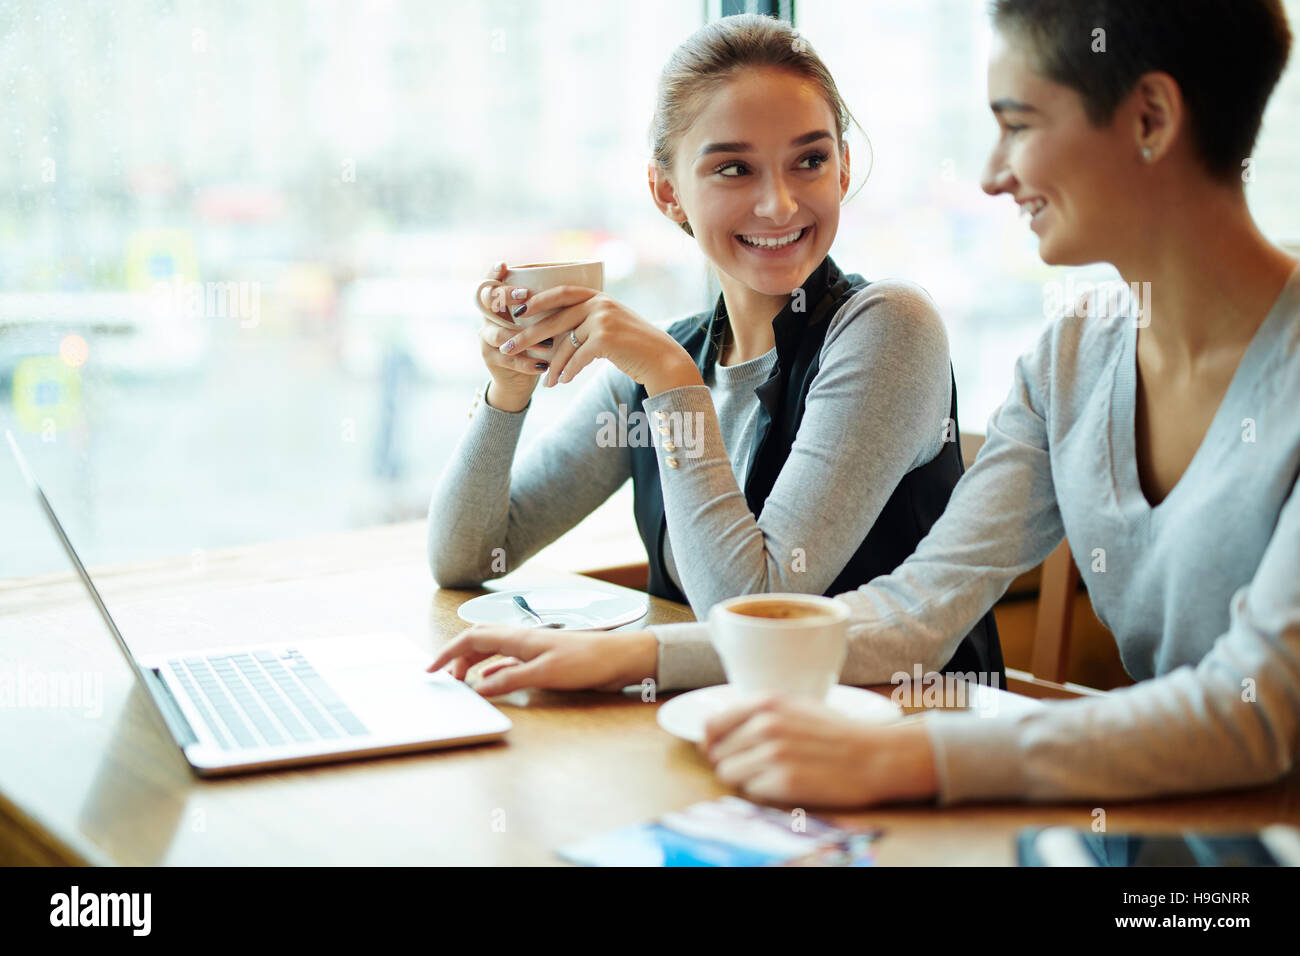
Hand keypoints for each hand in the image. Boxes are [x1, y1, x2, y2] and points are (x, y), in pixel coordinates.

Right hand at [428, 625, 658, 694]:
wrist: (621, 659)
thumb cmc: (587, 661)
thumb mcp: (544, 674)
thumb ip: (508, 681)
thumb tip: (477, 688)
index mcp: (518, 638)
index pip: (472, 639)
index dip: (448, 652)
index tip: (431, 669)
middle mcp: (522, 639)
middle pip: (479, 642)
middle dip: (457, 657)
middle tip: (445, 678)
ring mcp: (533, 649)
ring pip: (493, 652)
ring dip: (474, 663)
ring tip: (462, 681)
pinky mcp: (544, 659)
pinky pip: (508, 662)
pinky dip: (492, 671)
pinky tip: (490, 681)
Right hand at [475, 262, 550, 410]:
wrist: (519, 379)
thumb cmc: (535, 344)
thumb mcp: (539, 323)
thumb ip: (546, 308)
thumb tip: (575, 287)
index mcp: (500, 305)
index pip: (491, 283)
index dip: (494, 274)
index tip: (504, 265)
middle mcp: (488, 318)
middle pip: (487, 301)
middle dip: (505, 296)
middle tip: (524, 295)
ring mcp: (486, 338)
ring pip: (498, 334)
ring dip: (524, 337)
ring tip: (548, 344)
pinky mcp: (491, 358)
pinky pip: (508, 358)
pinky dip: (528, 363)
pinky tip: (544, 365)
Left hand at [497, 285, 702, 394]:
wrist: (662, 359)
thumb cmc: (633, 347)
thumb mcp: (610, 325)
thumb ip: (586, 320)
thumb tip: (553, 330)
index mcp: (598, 295)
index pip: (560, 292)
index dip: (536, 300)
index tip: (516, 312)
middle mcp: (599, 303)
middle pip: (554, 319)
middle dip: (528, 335)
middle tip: (507, 346)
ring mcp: (603, 319)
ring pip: (566, 343)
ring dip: (552, 365)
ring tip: (545, 381)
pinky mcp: (606, 339)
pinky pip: (577, 357)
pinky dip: (568, 371)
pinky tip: (561, 382)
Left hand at [702, 695, 939, 807]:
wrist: (875, 756)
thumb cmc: (836, 733)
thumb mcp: (796, 707)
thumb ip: (759, 714)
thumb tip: (721, 731)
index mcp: (766, 702)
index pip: (712, 725)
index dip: (713, 744)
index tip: (722, 753)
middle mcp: (765, 724)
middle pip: (718, 755)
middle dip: (734, 763)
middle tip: (761, 767)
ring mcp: (773, 753)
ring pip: (729, 776)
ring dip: (747, 781)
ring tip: (775, 776)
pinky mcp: (784, 782)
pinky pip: (751, 793)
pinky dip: (765, 794)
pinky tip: (789, 785)